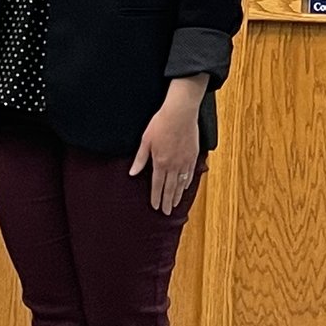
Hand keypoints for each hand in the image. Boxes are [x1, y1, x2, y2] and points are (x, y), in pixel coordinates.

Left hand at [129, 82, 202, 214]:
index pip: (157, 185)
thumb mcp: (145, 140)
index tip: (156, 207)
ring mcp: (185, 161)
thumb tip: (132, 172)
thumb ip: (140, 159)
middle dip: (167, 202)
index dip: (156, 197)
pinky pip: (190, 174)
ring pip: (181, 183)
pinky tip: (185, 187)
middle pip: (170, 188)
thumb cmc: (161, 124)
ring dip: (177, 195)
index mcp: (160, 162)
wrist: (180, 113)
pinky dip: (187, 182)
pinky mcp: (193, 155)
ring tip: (175, 204)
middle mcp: (173, 165)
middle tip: (166, 212)